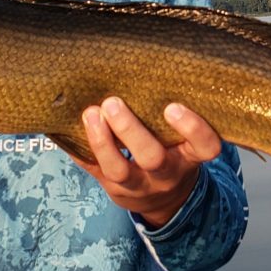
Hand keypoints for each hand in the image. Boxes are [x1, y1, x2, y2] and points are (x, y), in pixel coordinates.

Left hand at [74, 97, 221, 228]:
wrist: (164, 202)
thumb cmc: (173, 155)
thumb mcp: (183, 142)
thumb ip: (171, 117)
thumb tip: (147, 68)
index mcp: (189, 157)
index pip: (205, 147)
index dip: (193, 129)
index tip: (172, 107)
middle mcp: (166, 174)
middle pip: (152, 158)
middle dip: (130, 130)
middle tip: (112, 102)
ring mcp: (139, 185)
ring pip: (119, 170)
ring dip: (101, 141)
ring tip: (90, 114)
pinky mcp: (114, 189)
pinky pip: (93, 171)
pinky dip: (78, 150)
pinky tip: (66, 129)